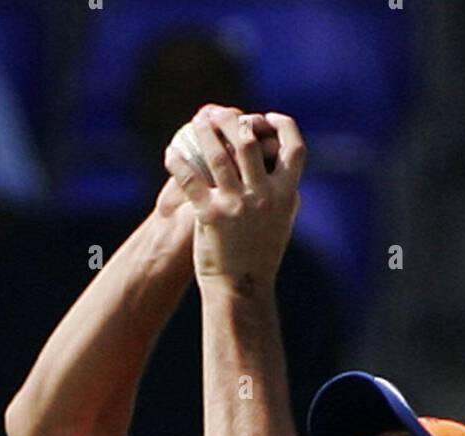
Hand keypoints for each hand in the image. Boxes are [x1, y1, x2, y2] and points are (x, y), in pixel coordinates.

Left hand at [164, 106, 305, 287]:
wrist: (240, 290)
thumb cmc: (259, 255)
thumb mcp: (281, 223)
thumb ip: (283, 193)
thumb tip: (283, 163)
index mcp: (286, 195)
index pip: (294, 147)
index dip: (282, 125)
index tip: (265, 117)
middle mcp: (263, 197)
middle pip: (249, 140)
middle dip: (232, 120)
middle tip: (218, 115)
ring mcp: (237, 205)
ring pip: (219, 154)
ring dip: (205, 133)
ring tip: (196, 124)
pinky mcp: (210, 216)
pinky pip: (190, 179)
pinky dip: (178, 162)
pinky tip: (170, 153)